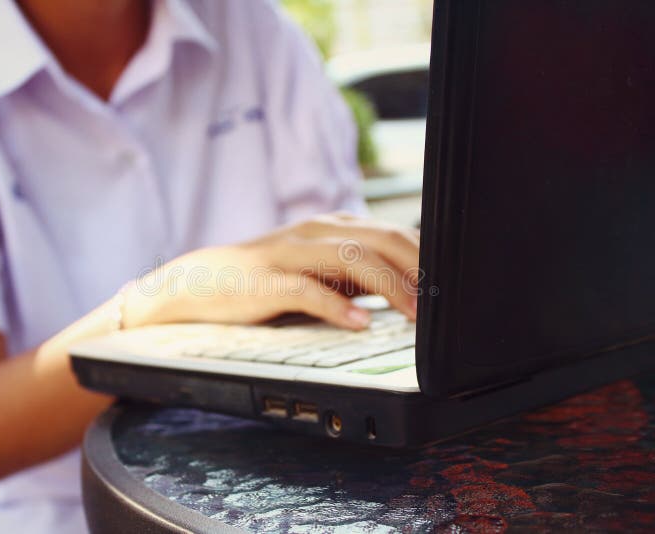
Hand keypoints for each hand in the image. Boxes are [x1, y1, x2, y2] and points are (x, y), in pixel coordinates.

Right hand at [123, 213, 419, 329]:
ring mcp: (290, 254)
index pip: (392, 234)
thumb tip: (414, 289)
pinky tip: (359, 324)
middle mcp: (315, 232)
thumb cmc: (269, 278)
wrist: (202, 281)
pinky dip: (337, 306)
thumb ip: (362, 274)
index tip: (452, 287)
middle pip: (379, 240)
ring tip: (414, 316)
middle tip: (444, 302)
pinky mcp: (266, 282)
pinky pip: (307, 290)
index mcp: (332, 227)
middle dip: (418, 269)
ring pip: (350, 259)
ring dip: (389, 287)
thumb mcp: (321, 270)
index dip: (426, 259)